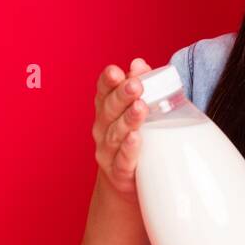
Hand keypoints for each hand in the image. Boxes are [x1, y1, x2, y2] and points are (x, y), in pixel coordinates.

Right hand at [92, 58, 152, 204]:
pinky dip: (128, 150)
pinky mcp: (119, 173)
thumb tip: (139, 63)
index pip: (103, 92)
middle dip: (122, 96)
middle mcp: (103, 129)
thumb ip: (139, 86)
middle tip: (135, 84)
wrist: (125, 180)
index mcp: (107, 111)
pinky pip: (123, 160)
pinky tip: (135, 138)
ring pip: (115, 134)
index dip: (108, 81)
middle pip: (110, 110)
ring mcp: (109, 152)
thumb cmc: (133, 138)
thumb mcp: (135, 110)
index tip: (115, 71)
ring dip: (128, 119)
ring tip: (140, 107)